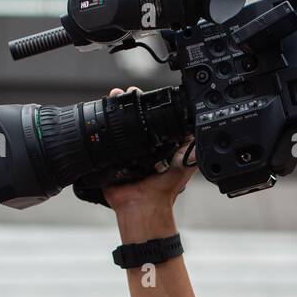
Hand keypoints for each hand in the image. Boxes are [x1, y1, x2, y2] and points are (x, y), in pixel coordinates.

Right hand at [102, 86, 196, 214]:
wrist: (145, 203)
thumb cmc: (166, 187)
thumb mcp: (186, 160)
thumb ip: (191, 144)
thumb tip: (198, 126)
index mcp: (153, 146)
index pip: (147, 119)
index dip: (143, 105)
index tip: (139, 94)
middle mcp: (137, 148)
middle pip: (128, 120)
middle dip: (124, 104)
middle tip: (121, 93)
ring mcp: (121, 153)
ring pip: (114, 127)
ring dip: (110, 110)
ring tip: (111, 97)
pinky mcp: (108, 161)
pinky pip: (101, 144)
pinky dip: (98, 130)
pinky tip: (98, 114)